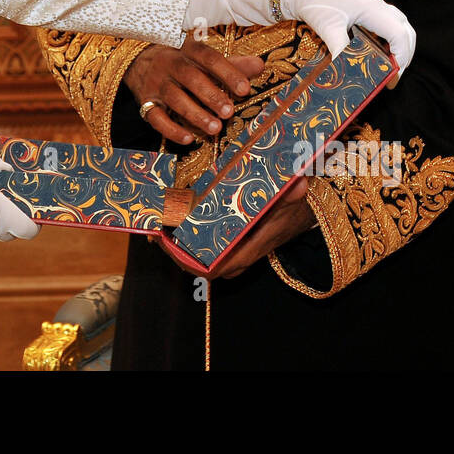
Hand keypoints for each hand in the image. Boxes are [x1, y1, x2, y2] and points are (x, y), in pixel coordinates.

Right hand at [123, 32, 263, 143]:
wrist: (137, 59)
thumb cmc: (182, 61)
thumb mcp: (203, 59)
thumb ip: (231, 64)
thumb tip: (259, 66)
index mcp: (188, 49)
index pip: (209, 58)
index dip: (227, 72)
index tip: (245, 89)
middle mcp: (170, 63)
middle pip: (190, 77)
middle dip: (211, 95)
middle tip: (229, 112)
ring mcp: (156, 82)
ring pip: (174, 98)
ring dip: (195, 114)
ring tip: (215, 128)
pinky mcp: (145, 101)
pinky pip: (156, 117)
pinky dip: (171, 129)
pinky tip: (188, 139)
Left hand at [161, 179, 314, 279]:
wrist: (300, 215)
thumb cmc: (292, 210)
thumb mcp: (292, 200)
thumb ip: (292, 193)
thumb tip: (298, 183)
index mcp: (245, 251)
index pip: (211, 269)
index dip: (184, 260)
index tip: (165, 244)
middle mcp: (235, 256)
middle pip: (196, 263)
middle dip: (172, 249)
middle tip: (153, 229)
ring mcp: (231, 252)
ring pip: (197, 256)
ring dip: (175, 243)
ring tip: (156, 224)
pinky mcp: (229, 243)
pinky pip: (202, 246)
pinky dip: (185, 236)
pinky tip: (172, 219)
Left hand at [279, 0, 415, 75]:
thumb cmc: (316, 3)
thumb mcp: (328, 28)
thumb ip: (340, 49)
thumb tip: (347, 71)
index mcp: (372, 9)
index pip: (399, 35)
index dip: (401, 57)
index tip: (393, 77)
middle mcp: (379, 6)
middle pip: (406, 31)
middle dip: (405, 55)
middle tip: (394, 76)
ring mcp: (375, 6)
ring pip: (401, 27)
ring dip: (401, 48)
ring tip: (391, 68)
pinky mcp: (369, 10)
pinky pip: (391, 25)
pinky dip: (393, 41)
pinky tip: (382, 54)